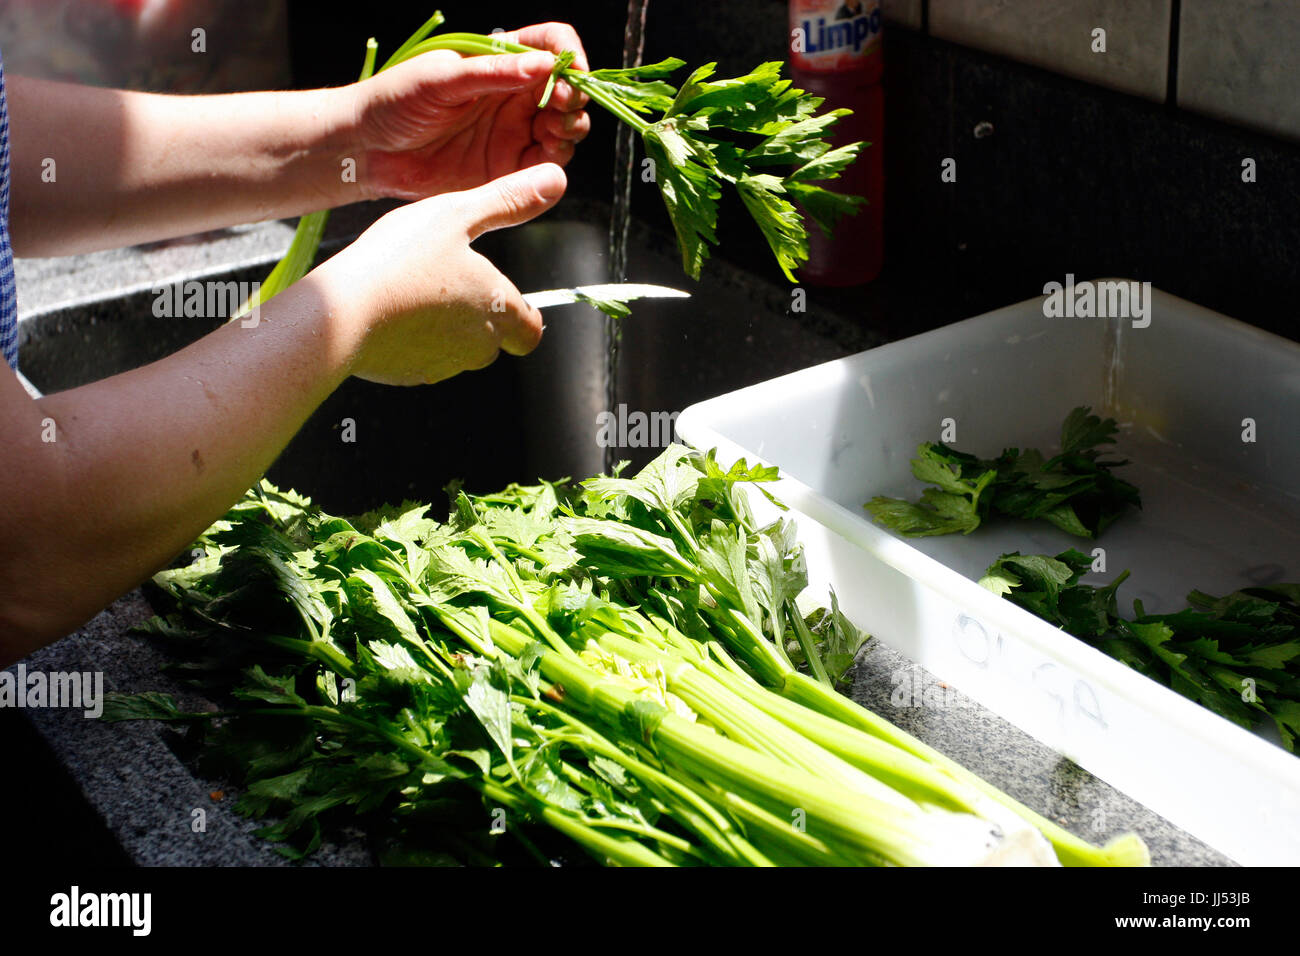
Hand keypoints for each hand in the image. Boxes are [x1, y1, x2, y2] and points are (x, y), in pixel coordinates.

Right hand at [318, 163, 565, 385]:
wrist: (341, 313)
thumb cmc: (399, 260)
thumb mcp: (457, 214)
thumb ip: (507, 201)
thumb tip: (553, 180)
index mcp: (498, 309)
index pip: (531, 330)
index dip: (522, 314)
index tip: (504, 297)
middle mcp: (479, 346)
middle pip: (495, 340)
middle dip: (479, 316)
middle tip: (446, 282)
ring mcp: (444, 366)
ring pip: (458, 351)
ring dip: (446, 327)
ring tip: (414, 291)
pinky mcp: (410, 376)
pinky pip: (422, 360)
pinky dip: (413, 341)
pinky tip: (391, 312)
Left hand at [348, 22, 590, 200]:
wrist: (368, 149)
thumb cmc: (394, 100)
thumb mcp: (442, 77)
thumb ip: (493, 72)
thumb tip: (543, 64)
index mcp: (499, 61)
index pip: (551, 45)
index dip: (568, 55)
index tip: (571, 72)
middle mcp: (513, 95)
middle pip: (568, 91)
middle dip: (574, 98)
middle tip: (559, 108)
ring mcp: (513, 132)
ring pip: (564, 129)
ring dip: (569, 130)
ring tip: (553, 134)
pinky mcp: (507, 169)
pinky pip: (545, 167)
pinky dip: (555, 164)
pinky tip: (545, 160)